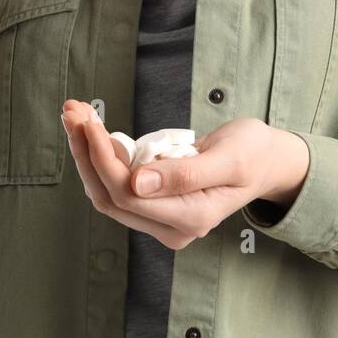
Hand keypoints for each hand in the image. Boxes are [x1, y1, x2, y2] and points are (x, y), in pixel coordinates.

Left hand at [60, 100, 309, 249]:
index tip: (89, 120)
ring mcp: (161, 219)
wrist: (265, 161)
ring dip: (87, 152)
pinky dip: (100, 155)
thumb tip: (138, 183)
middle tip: (72, 110)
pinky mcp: (154, 205)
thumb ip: (186, 174)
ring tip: (76, 113)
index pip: (128, 194)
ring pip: (107, 191)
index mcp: (191, 218)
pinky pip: (117, 184)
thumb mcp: (229, 158)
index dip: (102, 158)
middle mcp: (171, 227)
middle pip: (109, 195)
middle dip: (85, 151)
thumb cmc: (252, 154)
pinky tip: (92, 129)